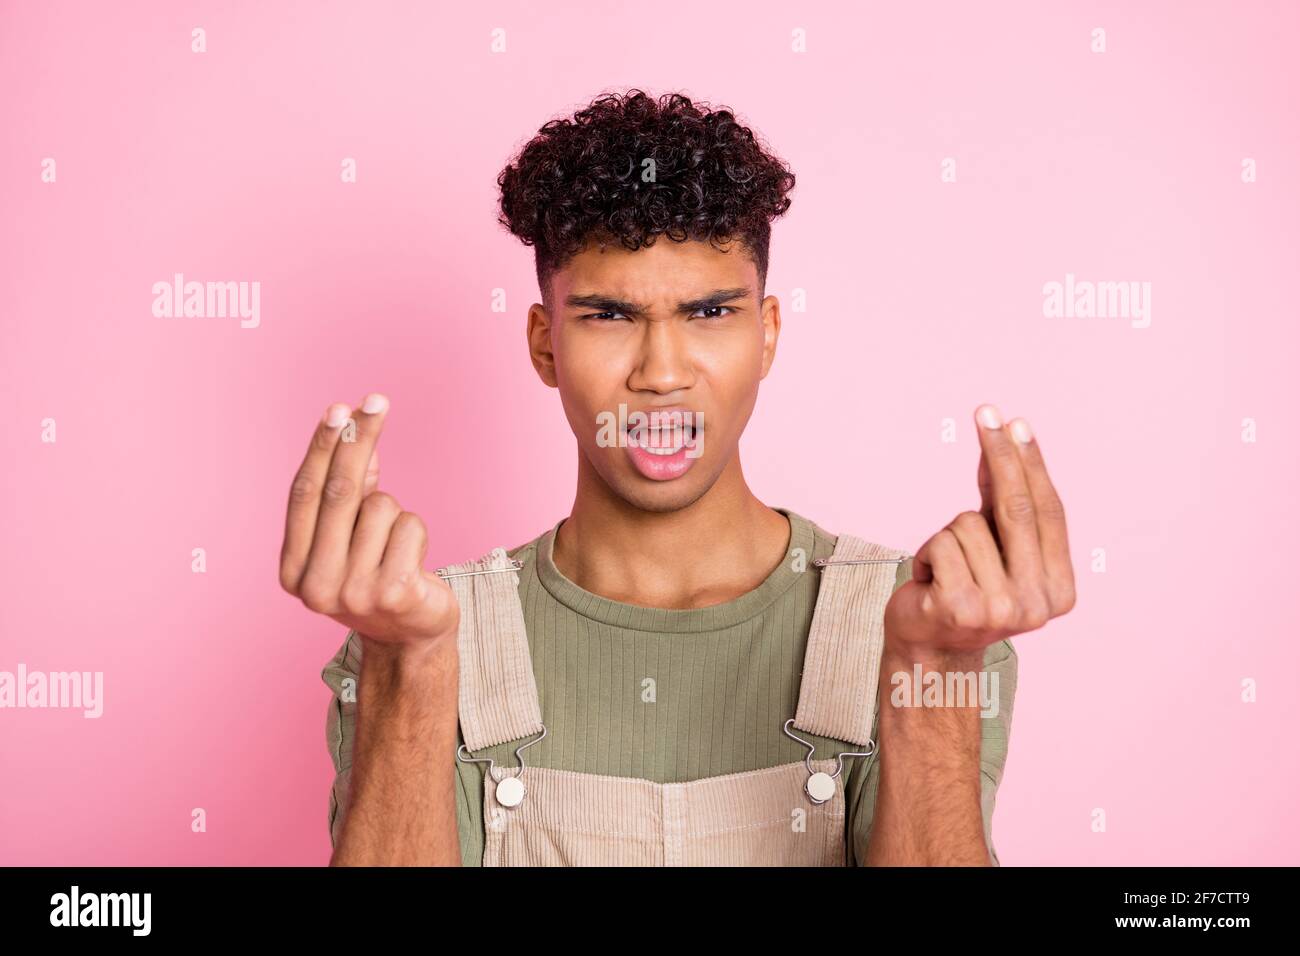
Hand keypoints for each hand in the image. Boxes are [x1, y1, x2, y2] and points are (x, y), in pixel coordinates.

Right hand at [279, 394, 459, 649]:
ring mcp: (353, 592)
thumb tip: (354, 435)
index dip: (323, 447)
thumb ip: (347, 494)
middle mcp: (315, 585)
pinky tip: (414, 562)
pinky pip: (411, 527)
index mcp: (292, 570)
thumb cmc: (378, 580)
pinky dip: (418, 533)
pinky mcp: (393, 592)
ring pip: (382, 507)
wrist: (411, 641)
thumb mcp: (350, 539)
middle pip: (340, 492)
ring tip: (396, 549)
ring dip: (397, 515)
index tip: (339, 409)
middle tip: (377, 400)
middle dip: (359, 440)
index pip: (305, 493)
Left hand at [884, 404, 1074, 661]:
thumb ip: (1001, 508)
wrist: (926, 652)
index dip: (1031, 463)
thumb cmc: (960, 593)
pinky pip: (940, 543)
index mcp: (1060, 589)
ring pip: (966, 524)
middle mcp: (1038, 603)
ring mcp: (1001, 609)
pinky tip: (929, 581)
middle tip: (985, 411)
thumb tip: (1000, 446)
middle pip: (1017, 507)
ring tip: (944, 570)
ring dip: (945, 537)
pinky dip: (927, 554)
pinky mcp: (960, 608)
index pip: (1048, 511)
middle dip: (999, 454)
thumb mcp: (991, 550)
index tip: (1015, 422)